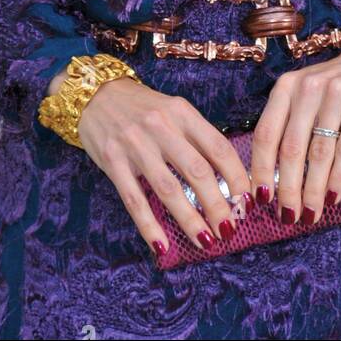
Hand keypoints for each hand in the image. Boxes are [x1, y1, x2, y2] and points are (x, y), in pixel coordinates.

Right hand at [76, 77, 254, 258]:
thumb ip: (195, 138)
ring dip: (190, 220)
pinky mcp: (112, 162)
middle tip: (230, 229)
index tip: (246, 201)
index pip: (218, 147)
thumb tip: (226, 177)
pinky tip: (162, 246)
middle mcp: (161, 126)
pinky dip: (150, 226)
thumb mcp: (173, 110)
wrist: (94, 95)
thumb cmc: (142, 108)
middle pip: (197, 171)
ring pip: (168, 189)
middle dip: (218, 205)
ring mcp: (135, 144)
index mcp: (182, 112)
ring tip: (206, 241)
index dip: (236, 177)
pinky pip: (134, 200)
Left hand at [248, 31, 340, 227]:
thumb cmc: (334, 86)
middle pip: (291, 147)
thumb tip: (273, 178)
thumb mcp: (306, 95)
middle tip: (287, 215)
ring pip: (319, 152)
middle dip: (287, 187)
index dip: (261, 168)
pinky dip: (339, 176)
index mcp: (286, 87)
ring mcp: (336, 93)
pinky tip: (333, 196)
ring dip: (313, 188)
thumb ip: (289, 125)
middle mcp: (307, 87)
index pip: (266, 133)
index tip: (260, 198)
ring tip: (310, 212)